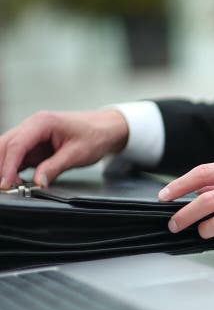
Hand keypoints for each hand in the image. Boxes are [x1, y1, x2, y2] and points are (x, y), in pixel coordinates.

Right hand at [0, 109, 128, 188]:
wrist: (108, 128)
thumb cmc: (96, 134)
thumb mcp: (77, 154)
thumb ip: (55, 167)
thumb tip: (38, 182)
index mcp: (42, 122)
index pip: (16, 145)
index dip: (7, 166)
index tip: (5, 183)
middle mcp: (32, 126)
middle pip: (4, 146)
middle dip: (0, 167)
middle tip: (3, 187)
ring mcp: (32, 135)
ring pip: (7, 151)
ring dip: (5, 168)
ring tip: (10, 186)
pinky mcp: (35, 145)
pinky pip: (18, 157)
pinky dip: (13, 169)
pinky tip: (15, 181)